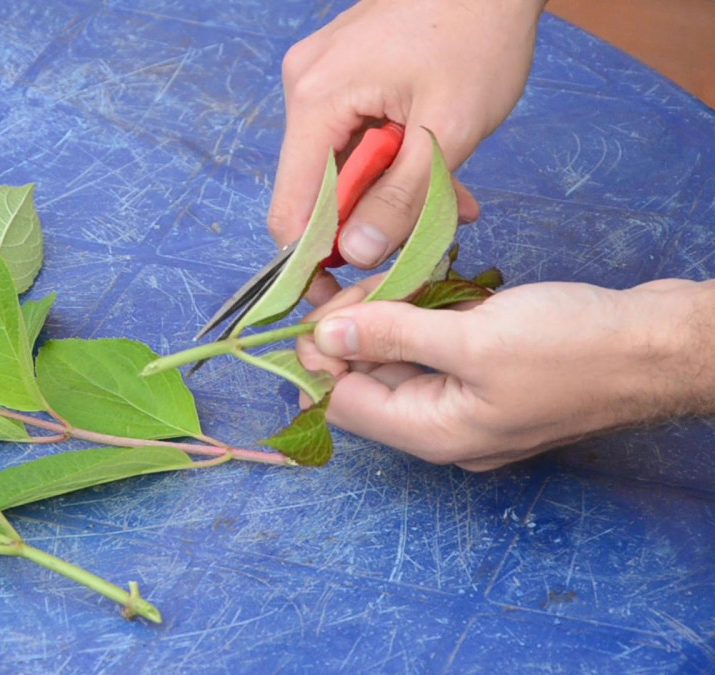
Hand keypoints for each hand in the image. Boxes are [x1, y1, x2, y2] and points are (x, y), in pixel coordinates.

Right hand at [271, 0, 542, 301]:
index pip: (291, 210)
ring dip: (386, 193)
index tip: (348, 293)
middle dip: (367, 223)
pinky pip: (352, 137)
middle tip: (426, 236)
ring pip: (338, 166)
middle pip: (314, 190)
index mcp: (316, 101)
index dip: (314, 263)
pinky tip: (434, 167)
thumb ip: (400, 198)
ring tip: (449, 199)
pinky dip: (389, 161)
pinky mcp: (340, 73)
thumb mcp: (448, 129)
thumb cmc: (479, 32)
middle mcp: (303, 88)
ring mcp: (318, 77)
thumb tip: (356, 255)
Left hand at [295, 279, 711, 470]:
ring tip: (403, 275)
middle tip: (367, 278)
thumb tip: (323, 336)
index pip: (342, 403)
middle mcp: (443, 428)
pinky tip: (432, 284)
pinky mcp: (490, 375)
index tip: (321, 302)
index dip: (321, 355)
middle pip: (367, 379)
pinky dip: (426, 316)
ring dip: (390, 315)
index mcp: (433, 434)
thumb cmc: (577, 348)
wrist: (662, 346)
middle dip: (354, 327)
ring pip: (400, 358)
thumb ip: (391, 336)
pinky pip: (437, 349)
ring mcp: (468, 404)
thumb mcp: (473, 338)